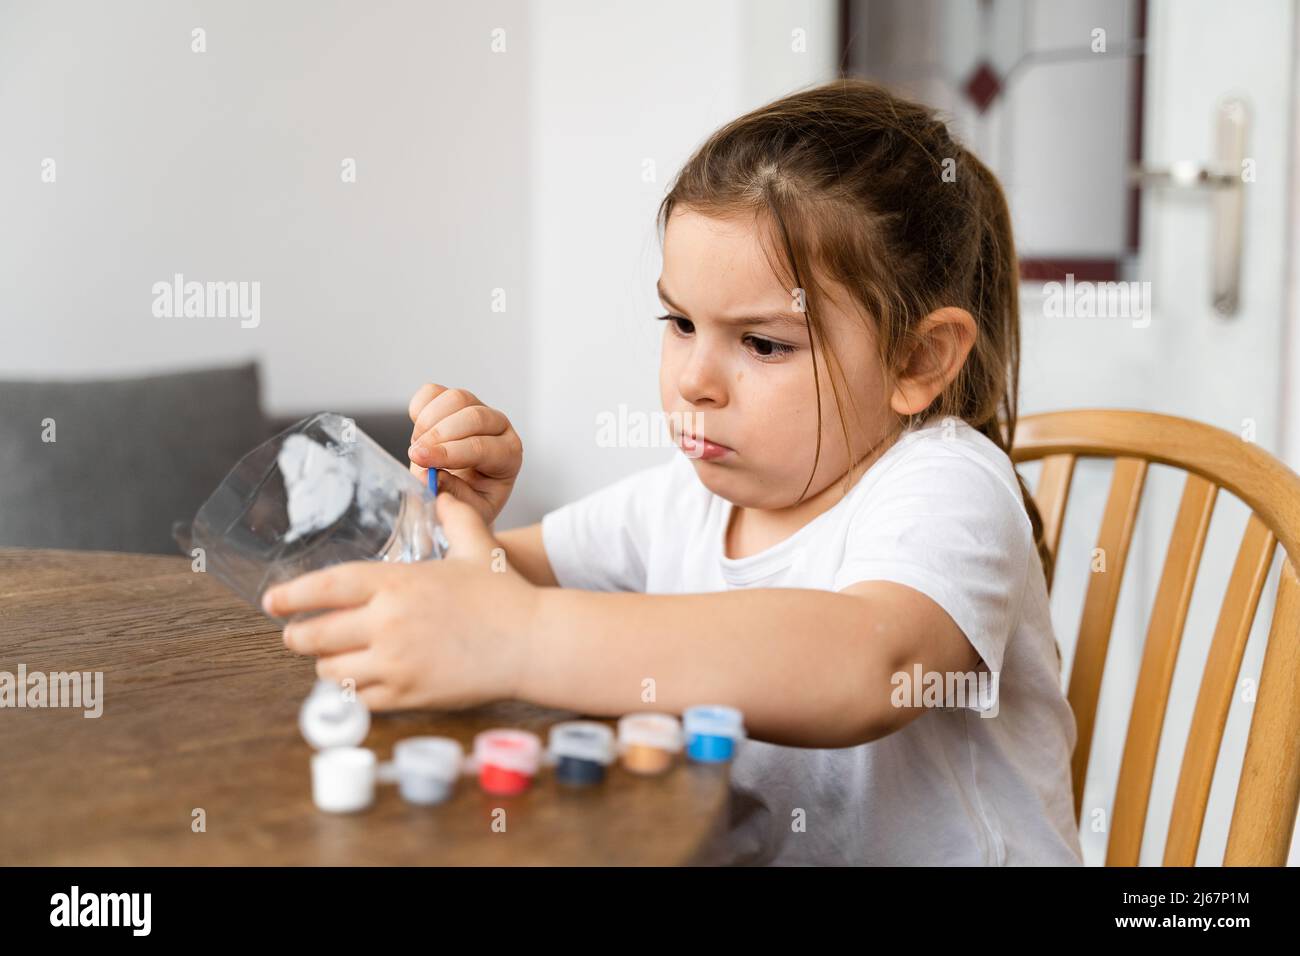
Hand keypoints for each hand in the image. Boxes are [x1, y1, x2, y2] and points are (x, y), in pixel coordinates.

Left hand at [263, 492, 537, 711]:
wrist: (534, 642)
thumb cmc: (507, 596)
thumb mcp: (479, 547)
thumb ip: (455, 518)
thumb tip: (444, 493)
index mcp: (397, 583)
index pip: (326, 588)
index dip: (292, 596)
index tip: (273, 601)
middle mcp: (388, 622)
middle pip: (316, 635)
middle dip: (298, 635)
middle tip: (295, 634)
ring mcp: (396, 661)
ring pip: (332, 670)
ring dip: (326, 664)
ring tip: (331, 658)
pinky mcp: (408, 693)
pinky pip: (360, 697)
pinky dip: (354, 690)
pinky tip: (360, 681)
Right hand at [406, 384, 522, 526]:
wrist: (462, 490)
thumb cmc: (471, 499)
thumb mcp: (467, 510)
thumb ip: (453, 496)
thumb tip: (430, 477)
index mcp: (509, 455)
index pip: (482, 447)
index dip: (450, 453)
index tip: (424, 463)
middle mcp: (499, 427)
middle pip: (473, 416)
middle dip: (438, 435)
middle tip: (415, 455)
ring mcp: (478, 408)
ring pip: (455, 399)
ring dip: (428, 422)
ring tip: (417, 448)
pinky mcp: (455, 401)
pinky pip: (434, 392)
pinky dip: (419, 408)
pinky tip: (418, 432)